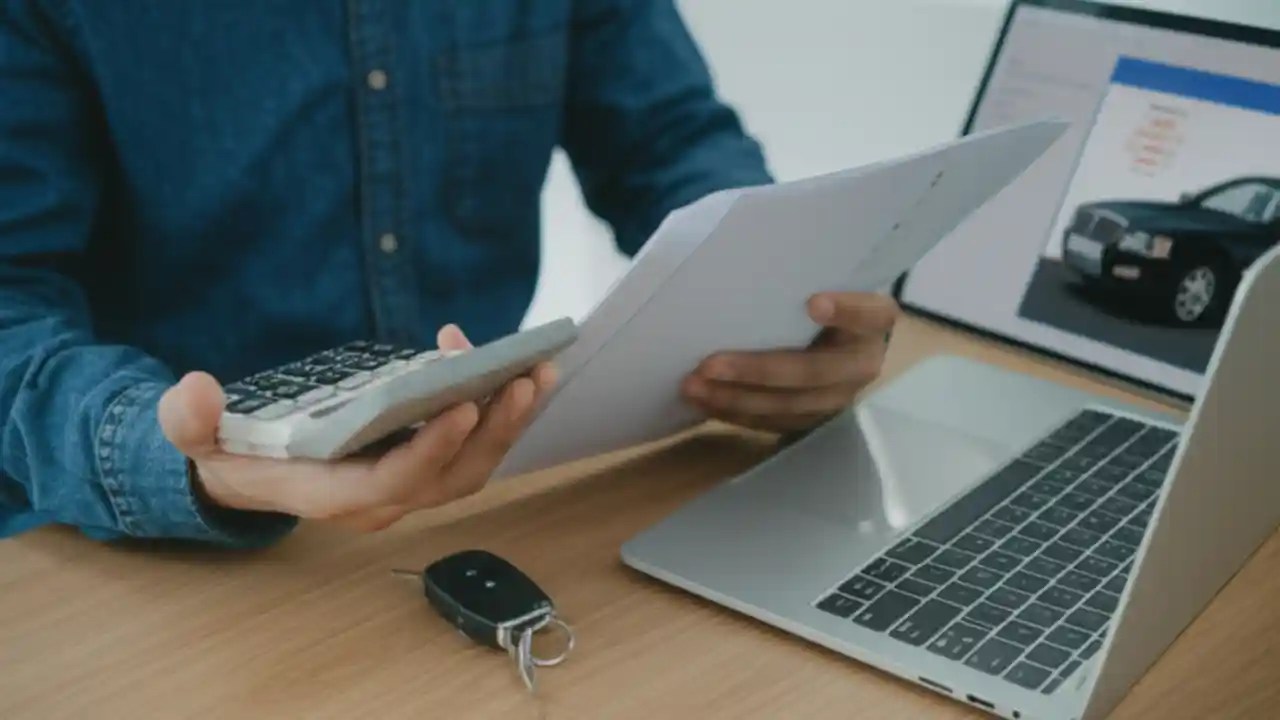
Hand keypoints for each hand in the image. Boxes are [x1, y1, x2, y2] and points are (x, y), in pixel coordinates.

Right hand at [158, 325, 556, 532]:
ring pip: (474, 463)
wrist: (250, 473)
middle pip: (455, 476)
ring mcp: (408, 483)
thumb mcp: (198, 438)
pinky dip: (495, 409)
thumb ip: (190, 421)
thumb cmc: (232, 454)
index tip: (463, 405)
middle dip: (495, 432)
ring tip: (537, 370)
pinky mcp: (424, 461)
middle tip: (523, 380)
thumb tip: (194, 393)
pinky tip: (499, 361)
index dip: (433, 448)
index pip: (396, 481)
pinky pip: (471, 442)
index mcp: (335, 495)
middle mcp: (383, 497)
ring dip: (511, 421)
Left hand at [682, 292, 897, 433]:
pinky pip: (777, 422)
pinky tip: (706, 403)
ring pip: (789, 405)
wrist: (849, 340)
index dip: (845, 311)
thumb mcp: (831, 282)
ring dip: (737, 398)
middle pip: (812, 372)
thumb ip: (805, 278)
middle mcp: (862, 364)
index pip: (868, 313)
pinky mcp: (817, 419)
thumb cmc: (830, 299)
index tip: (814, 303)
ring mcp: (840, 397)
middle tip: (709, 365)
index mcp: (875, 321)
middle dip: (756, 371)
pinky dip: (739, 414)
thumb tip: (751, 263)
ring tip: (694, 387)